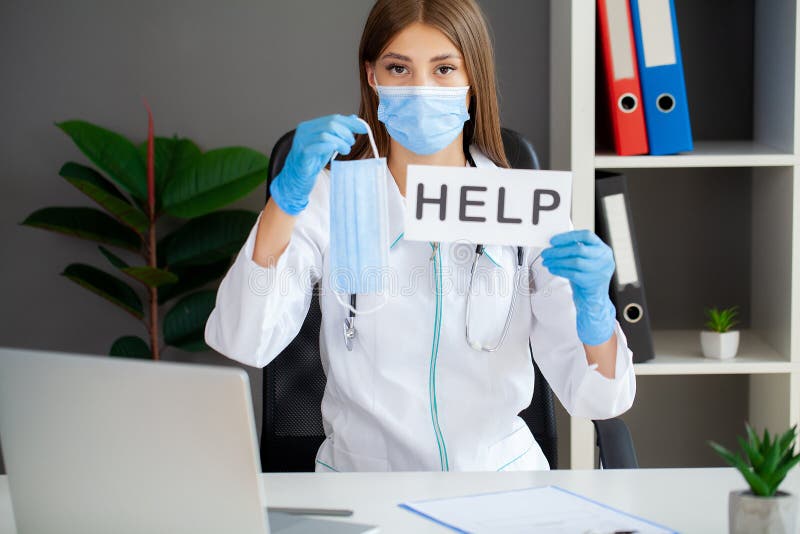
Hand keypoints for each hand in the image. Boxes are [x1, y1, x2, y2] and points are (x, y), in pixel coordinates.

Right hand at [269, 114, 367, 214]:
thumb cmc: (312, 160)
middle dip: (346, 133)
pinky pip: (319, 146)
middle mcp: (304, 130)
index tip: (364, 128)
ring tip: (345, 150)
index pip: (333, 118)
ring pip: (326, 134)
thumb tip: (353, 118)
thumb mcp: (328, 144)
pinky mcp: (303, 152)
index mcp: (310, 125)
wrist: (296, 178)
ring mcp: (302, 140)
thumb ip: (338, 132)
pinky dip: (331, 147)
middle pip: (331, 124)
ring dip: (341, 142)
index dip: (350, 123)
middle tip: (350, 143)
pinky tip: (337, 153)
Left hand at [541, 229, 616, 344]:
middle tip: (545, 252)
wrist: (594, 299)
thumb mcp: (586, 260)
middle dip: (558, 250)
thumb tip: (554, 243)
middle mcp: (605, 259)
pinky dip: (559, 270)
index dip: (568, 236)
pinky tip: (552, 269)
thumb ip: (576, 250)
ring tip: (546, 261)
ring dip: (557, 261)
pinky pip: (572, 274)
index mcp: (603, 250)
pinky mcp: (591, 283)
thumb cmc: (587, 277)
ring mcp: (600, 272)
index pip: (587, 236)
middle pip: (579, 249)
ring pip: (575, 262)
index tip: (553, 240)